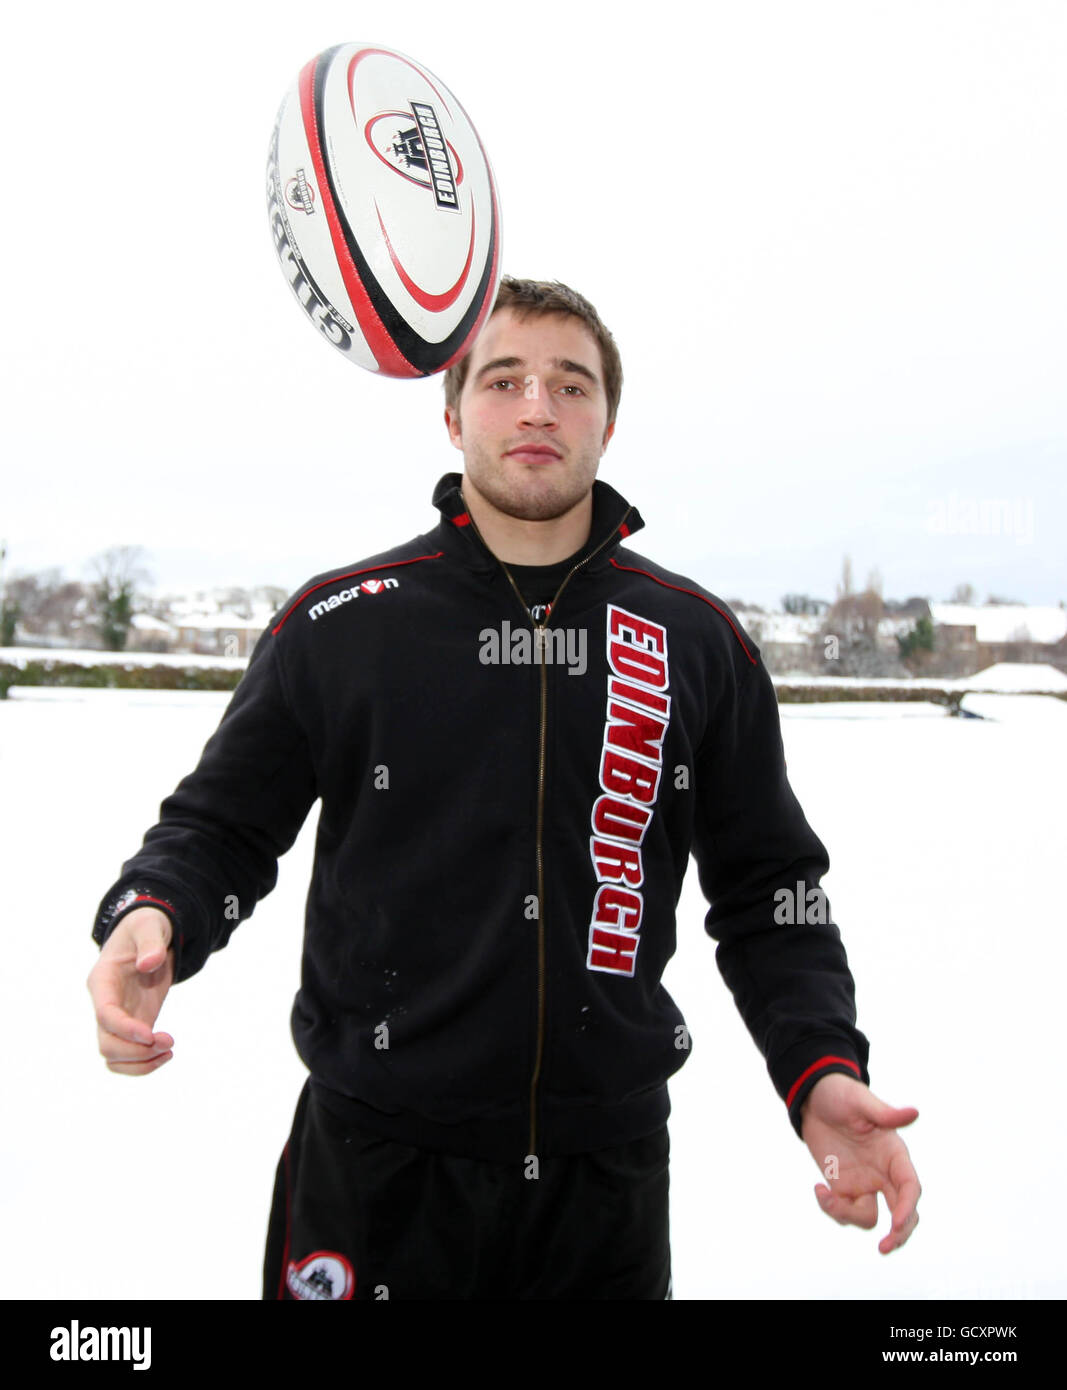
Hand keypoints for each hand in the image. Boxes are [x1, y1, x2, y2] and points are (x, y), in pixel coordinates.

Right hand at [87, 907, 175, 1074]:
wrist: (148, 935)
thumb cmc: (145, 927)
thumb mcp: (149, 926)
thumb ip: (150, 942)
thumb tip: (149, 964)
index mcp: (103, 981)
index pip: (105, 1015)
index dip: (125, 1029)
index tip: (151, 1034)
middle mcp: (105, 1004)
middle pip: (107, 1044)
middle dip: (136, 1051)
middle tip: (169, 1042)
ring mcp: (119, 1017)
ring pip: (114, 1057)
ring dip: (140, 1063)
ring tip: (169, 1051)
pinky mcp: (134, 1024)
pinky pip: (130, 1054)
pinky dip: (145, 1062)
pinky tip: (166, 1053)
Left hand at [801, 1073, 919, 1253]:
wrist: (813, 1097)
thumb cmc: (841, 1094)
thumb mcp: (860, 1101)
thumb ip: (885, 1113)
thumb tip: (915, 1112)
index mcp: (894, 1153)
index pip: (910, 1187)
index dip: (908, 1207)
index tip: (897, 1222)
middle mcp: (883, 1172)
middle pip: (901, 1211)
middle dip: (898, 1233)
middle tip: (884, 1247)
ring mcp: (863, 1182)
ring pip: (869, 1217)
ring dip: (849, 1216)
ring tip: (827, 1197)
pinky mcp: (842, 1186)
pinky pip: (843, 1210)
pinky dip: (831, 1208)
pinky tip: (818, 1189)